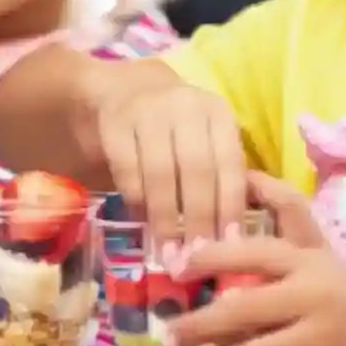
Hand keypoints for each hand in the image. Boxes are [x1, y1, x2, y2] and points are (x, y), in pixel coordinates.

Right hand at [78, 60, 246, 245]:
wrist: (125, 88)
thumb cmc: (176, 127)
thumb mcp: (205, 137)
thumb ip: (218, 175)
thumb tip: (230, 238)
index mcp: (218, 114)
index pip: (230, 165)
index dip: (230, 207)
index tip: (229, 245)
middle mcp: (186, 108)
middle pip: (196, 170)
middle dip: (198, 219)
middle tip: (196, 256)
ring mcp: (148, 112)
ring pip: (161, 172)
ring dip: (165, 217)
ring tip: (168, 250)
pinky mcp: (115, 123)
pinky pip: (128, 169)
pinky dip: (136, 200)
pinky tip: (142, 221)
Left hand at [163, 176, 345, 345]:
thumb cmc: (337, 286)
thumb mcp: (311, 249)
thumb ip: (273, 225)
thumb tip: (229, 194)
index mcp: (304, 261)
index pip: (253, 252)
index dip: (210, 257)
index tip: (174, 268)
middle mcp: (312, 298)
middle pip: (248, 310)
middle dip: (200, 325)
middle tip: (166, 337)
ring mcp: (323, 342)